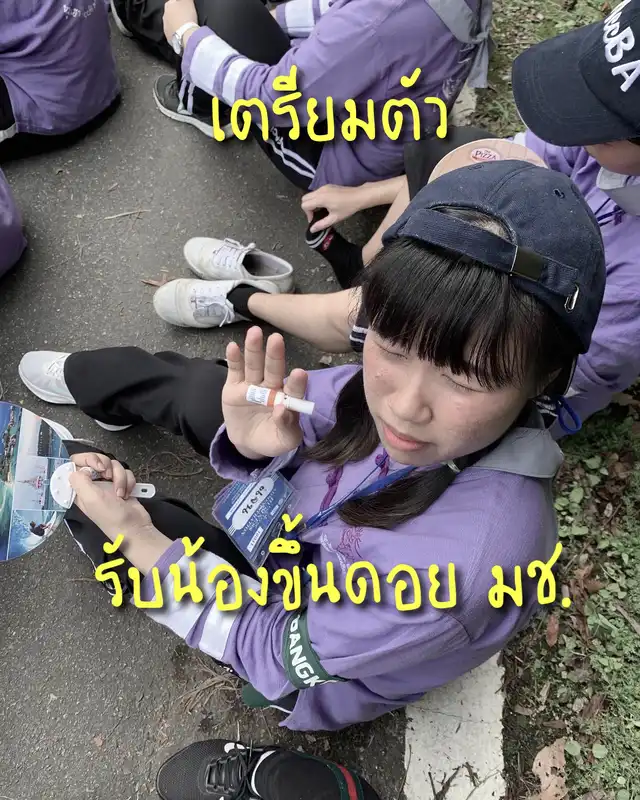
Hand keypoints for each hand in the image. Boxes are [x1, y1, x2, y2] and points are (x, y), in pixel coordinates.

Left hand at [69, 459, 151, 539]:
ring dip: (120, 477)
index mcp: (80, 487)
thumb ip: (79, 480)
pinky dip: (128, 481)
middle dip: (105, 465)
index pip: (76, 463)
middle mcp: (92, 484)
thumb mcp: (90, 499)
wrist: (135, 527)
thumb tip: (78, 468)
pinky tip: (128, 493)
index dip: (86, 460)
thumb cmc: (111, 517)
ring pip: (113, 465)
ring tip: (120, 493)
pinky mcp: (122, 484)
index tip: (96, 467)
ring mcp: (108, 483)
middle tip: (108, 475)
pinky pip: (126, 471)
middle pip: (96, 459)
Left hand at [163, 0, 197, 42]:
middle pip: (170, 13)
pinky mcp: (168, 37)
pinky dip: (175, 32)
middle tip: (184, 17)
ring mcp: (165, 27)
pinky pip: (171, 33)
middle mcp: (164, 15)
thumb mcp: (188, 2)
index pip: (173, 2)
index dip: (179, 4)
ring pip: (170, 23)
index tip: (185, 8)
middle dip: (176, 14)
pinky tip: (181, 34)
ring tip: (183, 27)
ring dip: (175, 24)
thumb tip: (184, 0)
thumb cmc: (187, 16)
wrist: (185, 34)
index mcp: (168, 5)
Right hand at [222, 327, 308, 459]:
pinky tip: (232, 346)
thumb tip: (282, 410)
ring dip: (254, 349)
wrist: (248, 441)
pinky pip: (234, 370)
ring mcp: (252, 385)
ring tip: (255, 332)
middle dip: (275, 355)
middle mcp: (271, 388)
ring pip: (254, 365)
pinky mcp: (234, 386)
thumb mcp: (283, 441)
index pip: (293, 390)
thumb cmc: (272, 439)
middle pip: (273, 370)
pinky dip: (233, 358)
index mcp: (287, 400)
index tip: (299, 374)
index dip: (296, 383)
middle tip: (277, 338)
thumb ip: (286, 427)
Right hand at [301, 184, 366, 231]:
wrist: (359, 196)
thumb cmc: (348, 208)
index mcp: (321, 198)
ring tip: (321, 210)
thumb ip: (322, 224)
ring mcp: (324, 187)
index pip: (305, 205)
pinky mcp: (327, 186)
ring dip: (312, 203)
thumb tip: (312, 230)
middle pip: (305, 198)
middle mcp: (320, 191)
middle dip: (307, 208)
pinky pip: (316, 192)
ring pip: (310, 194)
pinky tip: (325, 205)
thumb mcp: (334, 218)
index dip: (307, 214)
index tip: (314, 219)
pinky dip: (316, 199)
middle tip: (315, 215)